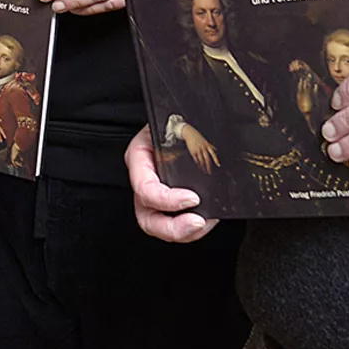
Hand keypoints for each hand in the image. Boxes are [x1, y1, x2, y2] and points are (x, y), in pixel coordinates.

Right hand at [127, 126, 215, 241]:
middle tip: (197, 223)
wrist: (183, 117)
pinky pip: (176, 221)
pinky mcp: (171, 201)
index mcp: (139, 157)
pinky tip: (209, 219)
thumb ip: (184, 134)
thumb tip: (204, 148)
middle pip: (148, 217)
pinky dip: (193, 228)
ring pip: (160, 225)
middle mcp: (144, 179)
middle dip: (172, 228)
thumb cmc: (177, 117)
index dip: (167, 200)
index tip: (193, 199)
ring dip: (185, 232)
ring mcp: (156, 193)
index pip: (145, 188)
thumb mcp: (176, 121)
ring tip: (206, 223)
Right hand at [178, 121, 219, 171]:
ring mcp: (197, 150)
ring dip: (203, 167)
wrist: (189, 133)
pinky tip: (199, 167)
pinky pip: (196, 160)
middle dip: (209, 167)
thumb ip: (211, 146)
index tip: (219, 165)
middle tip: (210, 172)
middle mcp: (203, 148)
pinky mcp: (192, 152)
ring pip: (201, 161)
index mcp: (207, 145)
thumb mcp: (206, 141)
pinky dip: (198, 164)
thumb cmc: (198, 137)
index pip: (213, 154)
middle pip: (207, 159)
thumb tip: (216, 150)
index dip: (216, 160)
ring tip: (204, 171)